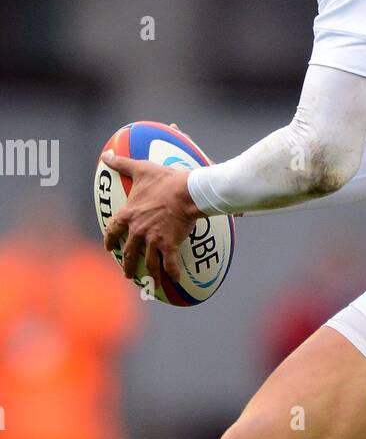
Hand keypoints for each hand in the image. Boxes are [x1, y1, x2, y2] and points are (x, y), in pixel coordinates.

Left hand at [102, 151, 202, 288]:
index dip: (110, 240)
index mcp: (129, 215)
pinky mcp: (169, 245)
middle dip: (127, 265)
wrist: (186, 192)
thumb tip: (106, 155)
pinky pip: (169, 264)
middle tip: (128, 273)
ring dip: (149, 275)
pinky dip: (172, 273)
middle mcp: (138, 231)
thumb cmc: (164, 179)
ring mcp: (153, 240)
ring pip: (148, 263)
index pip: (113, 230)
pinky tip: (175, 280)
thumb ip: (122, 163)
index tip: (109, 248)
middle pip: (129, 253)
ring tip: (150, 283)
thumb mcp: (141, 169)